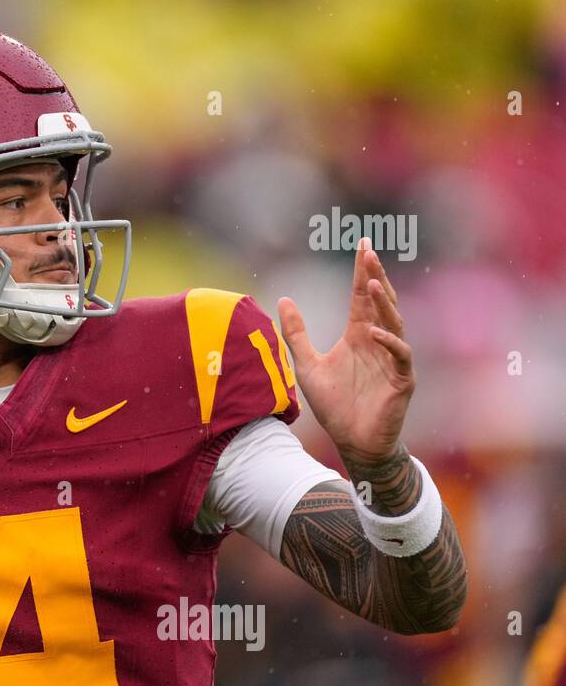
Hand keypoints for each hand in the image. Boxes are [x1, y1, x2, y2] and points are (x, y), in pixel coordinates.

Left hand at [277, 237, 414, 466]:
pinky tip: (372, 331)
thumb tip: (283, 299)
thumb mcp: (307, 365)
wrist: (353, 442)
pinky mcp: (402, 380)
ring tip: (370, 284)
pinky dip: (388, 342)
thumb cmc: (335, 405)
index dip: (363, 271)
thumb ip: (296, 333)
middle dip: (375, 277)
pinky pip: (400, 356)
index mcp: (359, 335)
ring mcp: (393, 360)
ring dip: (383, 304)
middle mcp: (378, 342)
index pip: (361, 297)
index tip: (364, 243)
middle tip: (369, 252)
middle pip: (380, 302)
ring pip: (394, 323)